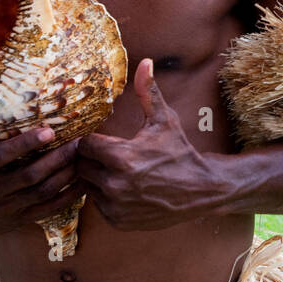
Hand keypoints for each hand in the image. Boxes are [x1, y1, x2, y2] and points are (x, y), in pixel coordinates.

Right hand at [0, 117, 83, 235]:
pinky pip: (50, 208)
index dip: (25, 144)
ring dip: (67, 175)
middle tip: (78, 142)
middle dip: (56, 159)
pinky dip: (70, 196)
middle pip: (29, 175)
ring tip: (84, 157)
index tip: (49, 130)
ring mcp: (9, 207)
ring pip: (43, 191)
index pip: (1, 156)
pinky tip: (85, 181)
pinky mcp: (23, 218)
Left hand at [75, 59, 227, 229]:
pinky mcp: (117, 220)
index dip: (93, 141)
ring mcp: (115, 205)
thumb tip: (144, 61)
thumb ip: (148, 91)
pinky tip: (124, 188)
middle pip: (81, 166)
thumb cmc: (180, 152)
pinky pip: (97, 205)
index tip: (103, 140)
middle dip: (92, 159)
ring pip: (88, 186)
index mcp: (121, 156)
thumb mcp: (165, 120)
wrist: (200, 190)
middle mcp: (114, 183)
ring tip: (117, 172)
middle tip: (110, 156)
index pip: (84, 145)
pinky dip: (106, 197)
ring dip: (97, 178)